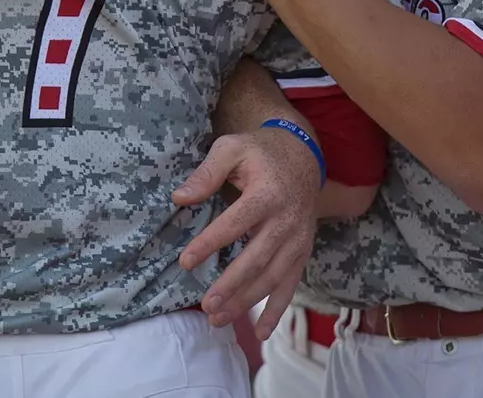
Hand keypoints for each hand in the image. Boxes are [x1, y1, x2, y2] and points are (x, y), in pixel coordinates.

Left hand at [173, 126, 321, 338]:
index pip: (236, 222)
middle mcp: (287, 220)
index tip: (184, 261)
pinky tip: (261, 333)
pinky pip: (291, 285)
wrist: (303, 157)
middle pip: (257, 258)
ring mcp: (298, 240)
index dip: (210, 243)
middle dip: (231, 284)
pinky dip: (278, 310)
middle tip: (205, 304)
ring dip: (247, 302)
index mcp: (268, 193)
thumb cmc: (259, 152)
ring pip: (273, 277)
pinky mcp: (302, 252)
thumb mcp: (232, 148)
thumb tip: (179, 197)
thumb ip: (207, 172)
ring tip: (218, 318)